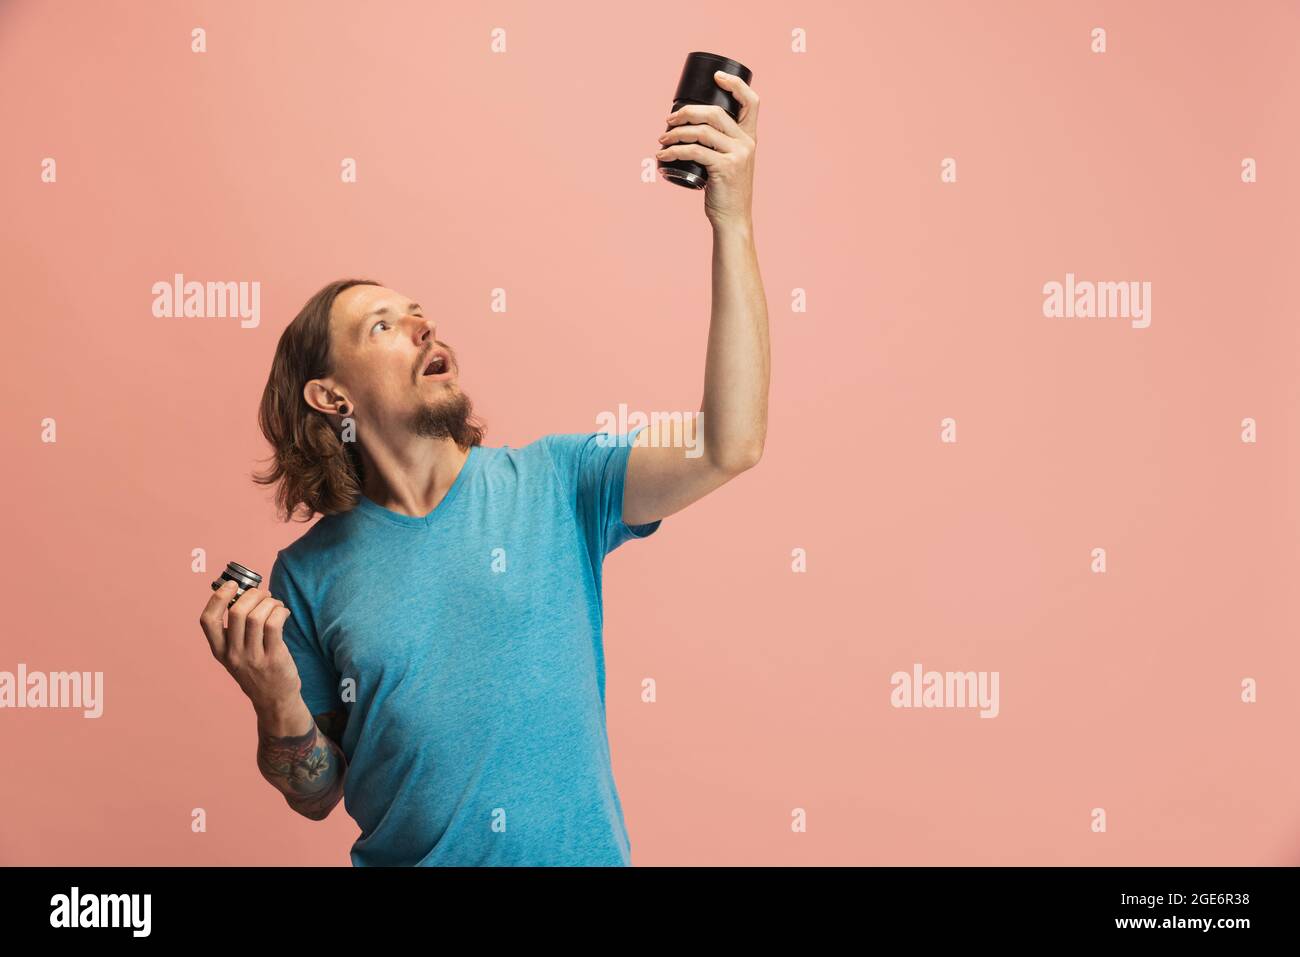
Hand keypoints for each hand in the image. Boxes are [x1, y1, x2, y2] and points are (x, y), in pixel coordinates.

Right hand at [199, 582, 301, 713]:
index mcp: (219, 650)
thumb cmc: (257, 670)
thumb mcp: (236, 654)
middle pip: (236, 612)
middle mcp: (233, 654)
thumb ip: (236, 630)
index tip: (232, 584)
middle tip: (263, 594)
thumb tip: (247, 593)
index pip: (208, 620)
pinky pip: (275, 624)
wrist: (274, 700)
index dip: (217, 598)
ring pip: (257, 616)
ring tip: (275, 604)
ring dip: (269, 602)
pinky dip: (280, 611)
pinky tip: (284, 612)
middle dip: (252, 595)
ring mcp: (253, 657)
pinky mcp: (273, 658)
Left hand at [657, 70, 759, 228]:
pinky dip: (674, 152)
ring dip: (676, 133)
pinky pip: (694, 151)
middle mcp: (746, 143)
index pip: (751, 102)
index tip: (717, 76)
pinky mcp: (725, 168)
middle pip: (714, 113)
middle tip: (668, 121)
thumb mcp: (730, 163)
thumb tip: (689, 129)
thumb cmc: (726, 191)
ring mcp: (737, 155)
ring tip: (662, 140)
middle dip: (687, 112)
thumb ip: (720, 146)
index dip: (736, 84)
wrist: (733, 219)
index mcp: (750, 137)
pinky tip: (663, 156)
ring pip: (701, 131)